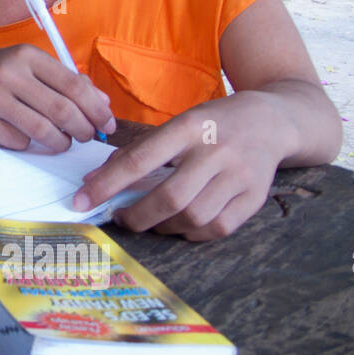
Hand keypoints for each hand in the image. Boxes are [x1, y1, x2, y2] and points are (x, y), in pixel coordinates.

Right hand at [0, 44, 115, 150]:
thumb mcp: (30, 67)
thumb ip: (66, 81)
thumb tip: (103, 103)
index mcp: (27, 55)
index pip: (74, 85)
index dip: (97, 109)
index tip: (107, 125)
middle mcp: (8, 73)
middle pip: (62, 110)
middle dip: (83, 129)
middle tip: (87, 137)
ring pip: (42, 130)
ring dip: (61, 141)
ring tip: (64, 142)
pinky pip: (18, 141)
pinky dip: (31, 144)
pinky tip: (30, 138)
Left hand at [73, 94, 281, 239]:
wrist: (272, 121)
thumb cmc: (211, 124)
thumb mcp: (174, 125)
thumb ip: (135, 152)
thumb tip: (92, 182)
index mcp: (188, 127)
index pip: (139, 160)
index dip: (106, 185)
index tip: (81, 201)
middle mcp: (216, 151)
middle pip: (169, 198)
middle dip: (136, 216)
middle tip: (122, 218)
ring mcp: (240, 176)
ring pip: (193, 217)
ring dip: (163, 226)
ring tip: (152, 220)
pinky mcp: (256, 197)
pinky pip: (217, 229)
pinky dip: (191, 233)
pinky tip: (181, 224)